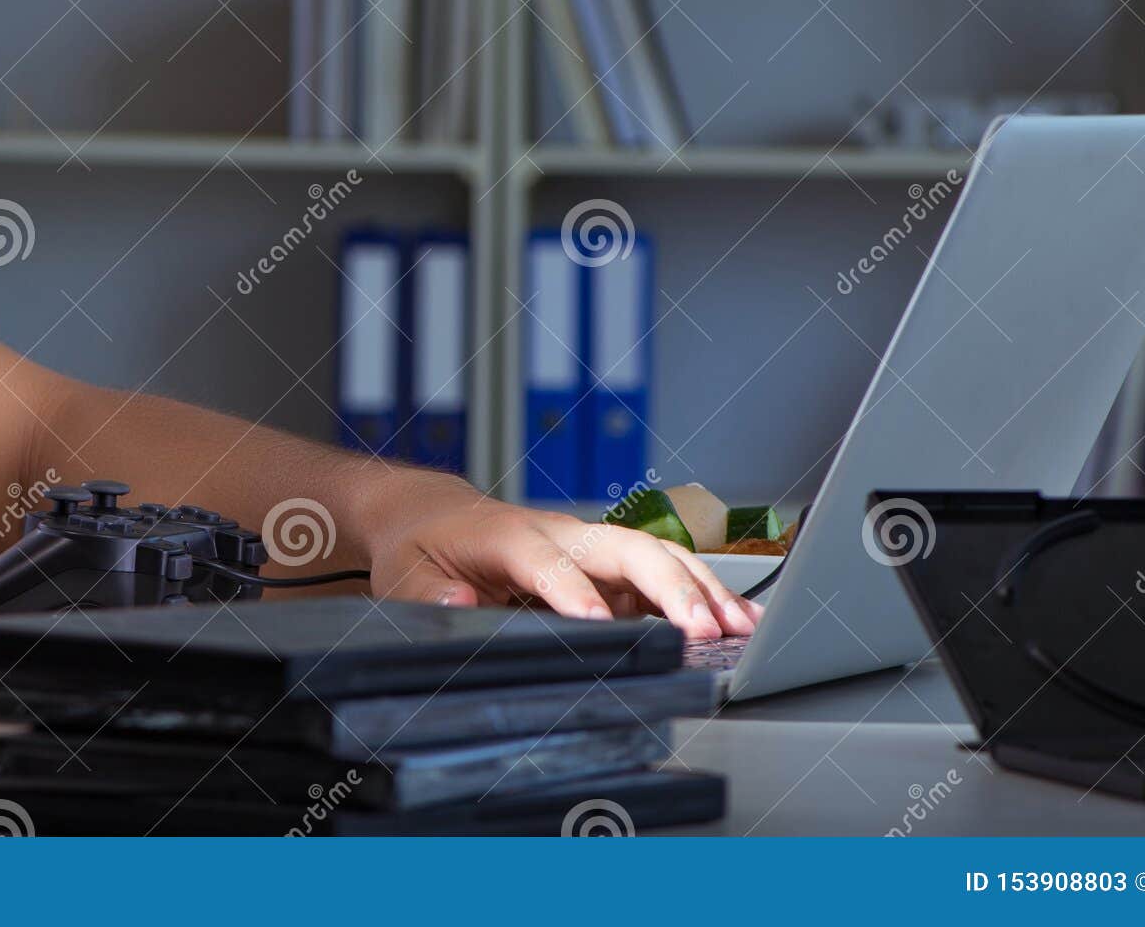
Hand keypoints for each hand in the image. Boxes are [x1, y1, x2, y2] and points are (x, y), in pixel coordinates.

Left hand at [365, 477, 761, 637]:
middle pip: (626, 549)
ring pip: (657, 557)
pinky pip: (661, 576)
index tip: (596, 624)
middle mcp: (561, 533)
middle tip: (700, 630)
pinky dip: (702, 597)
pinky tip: (737, 624)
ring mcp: (590, 546)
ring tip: (742, 628)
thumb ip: (429, 592)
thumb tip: (459, 600)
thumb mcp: (403, 574)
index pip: (548, 562)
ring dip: (701, 590)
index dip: (573, 593)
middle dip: (668, 587)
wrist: (434, 514)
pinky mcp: (607, 566)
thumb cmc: (420, 547)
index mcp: (509, 536)